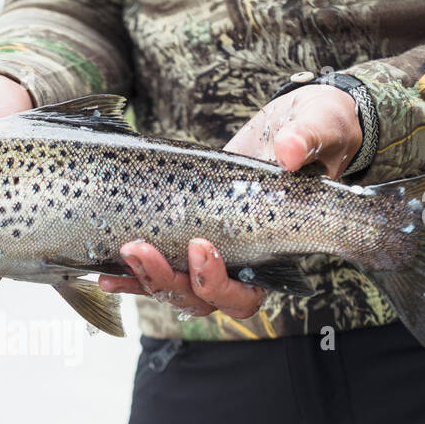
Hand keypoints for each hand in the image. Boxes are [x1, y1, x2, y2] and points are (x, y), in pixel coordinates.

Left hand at [97, 84, 362, 319]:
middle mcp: (239, 265)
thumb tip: (290, 150)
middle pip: (199, 300)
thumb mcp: (321, 129)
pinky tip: (102, 270)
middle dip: (167, 281)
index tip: (202, 245)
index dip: (219, 282)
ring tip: (119, 253)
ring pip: (173, 290)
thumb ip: (309, 139)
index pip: (246, 294)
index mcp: (276, 256)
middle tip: (139, 249)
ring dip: (142, 278)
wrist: (299, 124)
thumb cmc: (318, 134)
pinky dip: (127, 274)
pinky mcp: (182, 238)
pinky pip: (153, 269)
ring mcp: (207, 256)